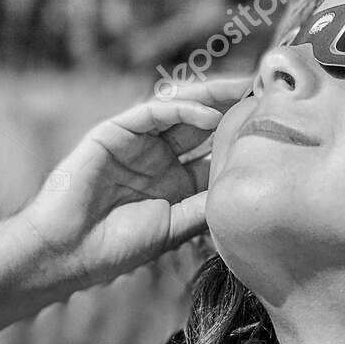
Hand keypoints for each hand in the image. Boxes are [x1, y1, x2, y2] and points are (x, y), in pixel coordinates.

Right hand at [17, 76, 250, 289]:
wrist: (67, 253)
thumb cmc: (117, 248)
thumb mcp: (175, 227)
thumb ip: (206, 205)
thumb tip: (247, 186)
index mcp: (174, 181)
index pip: (214, 151)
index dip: (242, 137)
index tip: (277, 126)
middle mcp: (158, 157)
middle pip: (203, 123)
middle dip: (234, 105)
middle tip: (269, 90)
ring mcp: (136, 142)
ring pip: (179, 109)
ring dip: (213, 97)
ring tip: (246, 90)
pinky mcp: (114, 132)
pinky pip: (151, 113)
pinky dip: (181, 110)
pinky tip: (209, 115)